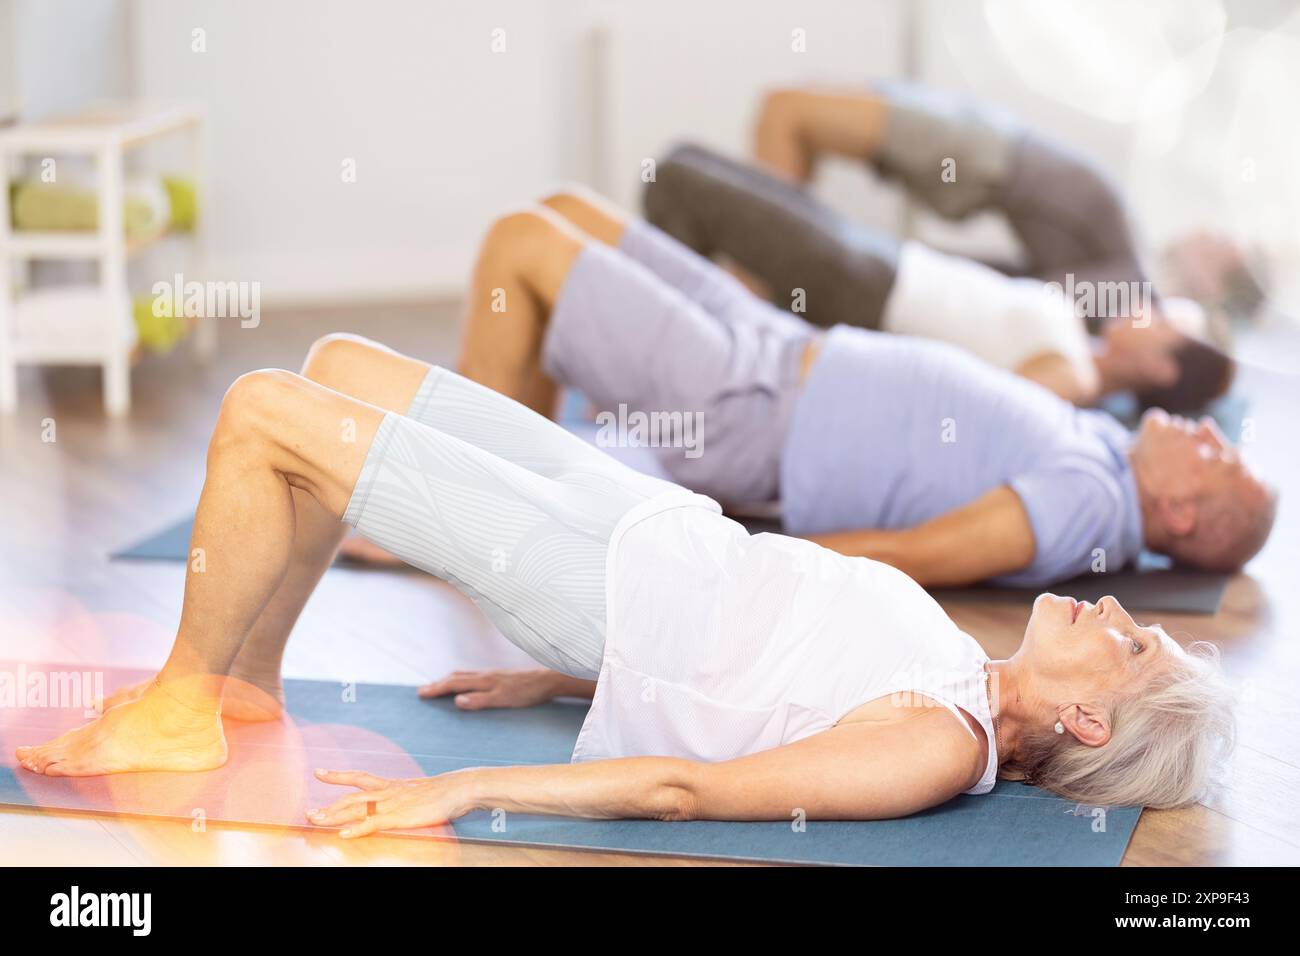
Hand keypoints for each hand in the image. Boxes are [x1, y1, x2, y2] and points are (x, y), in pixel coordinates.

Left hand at [307, 769, 475, 837]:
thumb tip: (404, 797)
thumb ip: (407, 793)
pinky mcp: (400, 817)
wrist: (458, 788)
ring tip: (315, 821)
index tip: (319, 772)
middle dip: (328, 804)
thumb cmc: (444, 790)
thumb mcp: (420, 789)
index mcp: (392, 785)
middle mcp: (387, 792)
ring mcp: (392, 804)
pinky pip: (373, 823)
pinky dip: (357, 829)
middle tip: (308, 812)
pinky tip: (344, 835)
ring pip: (356, 808)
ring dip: (334, 815)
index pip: (359, 777)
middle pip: (351, 796)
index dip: (338, 775)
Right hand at [417, 668, 559, 709]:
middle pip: (456, 676)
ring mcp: (492, 674)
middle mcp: (484, 674)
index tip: (420, 694)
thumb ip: (479, 700)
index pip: (454, 683)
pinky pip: (473, 676)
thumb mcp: (502, 700)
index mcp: (482, 680)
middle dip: (438, 683)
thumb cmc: (526, 692)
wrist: (547, 681)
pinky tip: (466, 685)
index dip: (436, 688)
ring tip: (439, 686)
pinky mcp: (499, 677)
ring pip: (464, 674)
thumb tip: (456, 700)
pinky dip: (461, 679)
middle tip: (422, 691)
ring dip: (449, 680)